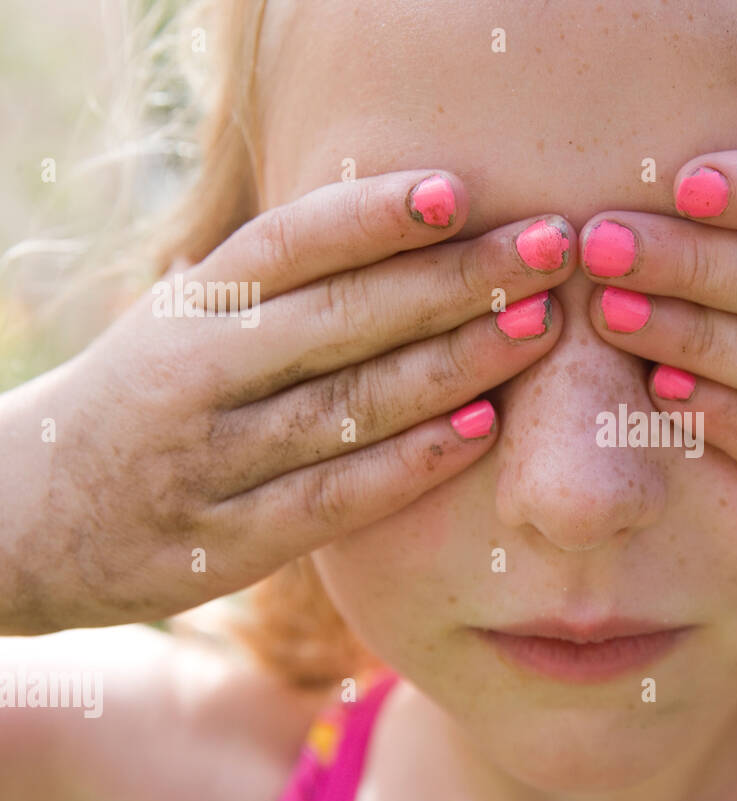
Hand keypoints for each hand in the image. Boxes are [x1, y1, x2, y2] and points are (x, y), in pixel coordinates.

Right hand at [0, 171, 574, 632]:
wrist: (23, 518)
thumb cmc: (144, 402)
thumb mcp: (185, 325)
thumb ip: (276, 289)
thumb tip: (413, 229)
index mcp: (191, 305)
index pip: (289, 244)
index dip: (373, 215)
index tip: (460, 191)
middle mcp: (194, 371)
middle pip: (341, 316)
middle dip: (457, 279)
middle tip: (552, 249)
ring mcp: (208, 460)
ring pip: (347, 403)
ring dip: (452, 363)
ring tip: (538, 327)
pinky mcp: (224, 542)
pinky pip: (332, 496)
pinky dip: (410, 462)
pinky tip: (481, 429)